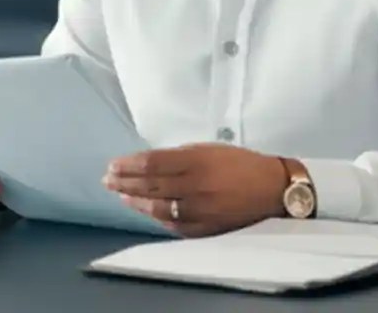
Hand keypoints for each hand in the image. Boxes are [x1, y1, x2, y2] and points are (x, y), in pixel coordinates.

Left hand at [103, 143, 287, 236]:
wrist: (270, 189)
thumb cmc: (240, 163)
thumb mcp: (210, 148)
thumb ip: (181, 156)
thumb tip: (152, 163)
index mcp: (195, 162)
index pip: (151, 164)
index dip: (128, 165)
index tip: (113, 164)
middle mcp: (193, 186)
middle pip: (149, 185)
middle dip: (124, 182)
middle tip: (107, 180)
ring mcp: (197, 210)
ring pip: (156, 207)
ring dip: (135, 201)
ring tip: (121, 195)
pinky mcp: (202, 228)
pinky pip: (171, 224)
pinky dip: (155, 217)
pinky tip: (145, 210)